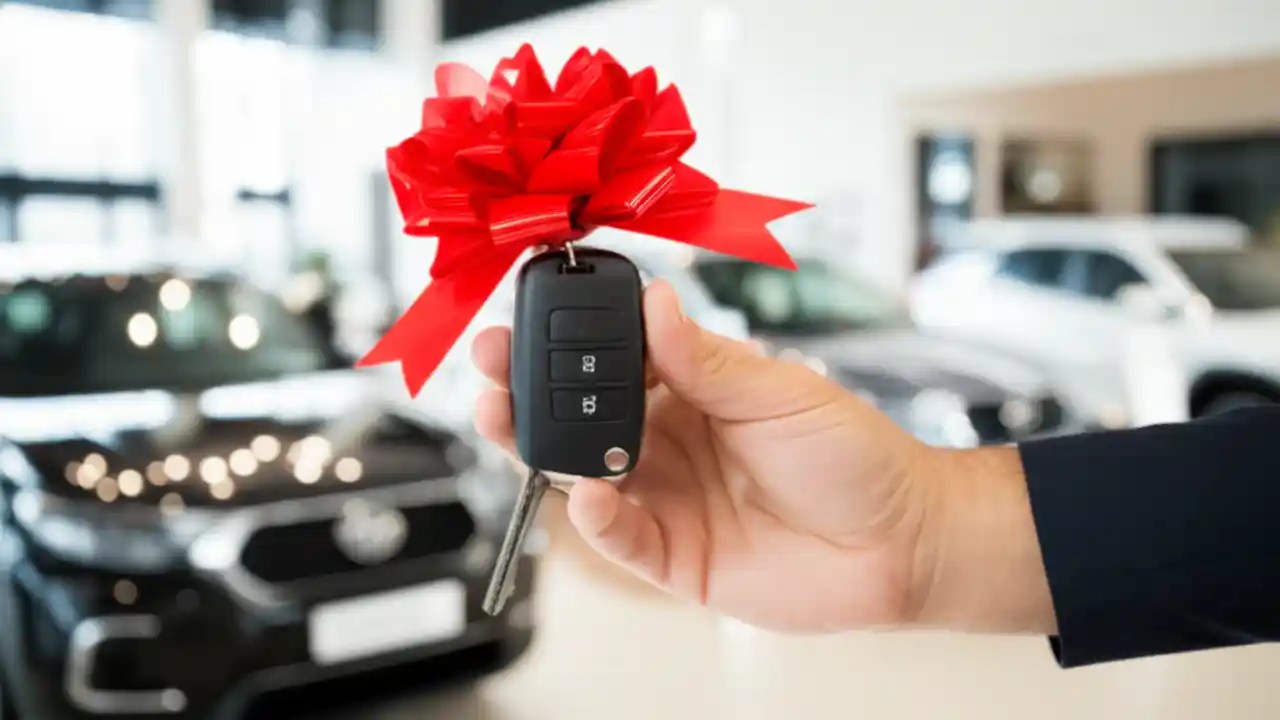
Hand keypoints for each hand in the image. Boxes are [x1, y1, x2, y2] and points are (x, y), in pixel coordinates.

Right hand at [471, 281, 1053, 633]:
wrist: (901, 542)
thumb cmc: (852, 455)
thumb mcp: (779, 390)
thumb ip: (707, 358)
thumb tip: (655, 301)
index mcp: (687, 389)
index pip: (608, 359)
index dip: (565, 339)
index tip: (528, 313)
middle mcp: (664, 441)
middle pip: (575, 416)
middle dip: (525, 391)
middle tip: (491, 368)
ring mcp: (663, 498)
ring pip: (580, 474)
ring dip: (537, 449)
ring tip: (507, 420)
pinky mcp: (672, 556)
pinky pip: (619, 537)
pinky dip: (596, 520)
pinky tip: (589, 495)